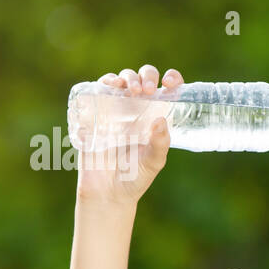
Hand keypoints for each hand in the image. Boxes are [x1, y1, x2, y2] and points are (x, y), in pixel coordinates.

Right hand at [75, 64, 182, 206]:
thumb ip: (159, 144)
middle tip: (145, 91)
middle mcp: (137, 109)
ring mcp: (115, 110)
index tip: (169, 82)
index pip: (167, 89)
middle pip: (142, 78)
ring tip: (130, 89)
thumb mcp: (153, 162)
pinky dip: (104, 82)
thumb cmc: (134, 178)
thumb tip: (161, 120)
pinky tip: (109, 86)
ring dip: (126, 77)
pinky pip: (98, 90)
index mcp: (156, 116)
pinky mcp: (96, 114)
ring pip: (121, 79)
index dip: (172, 78)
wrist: (106, 193)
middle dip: (145, 76)